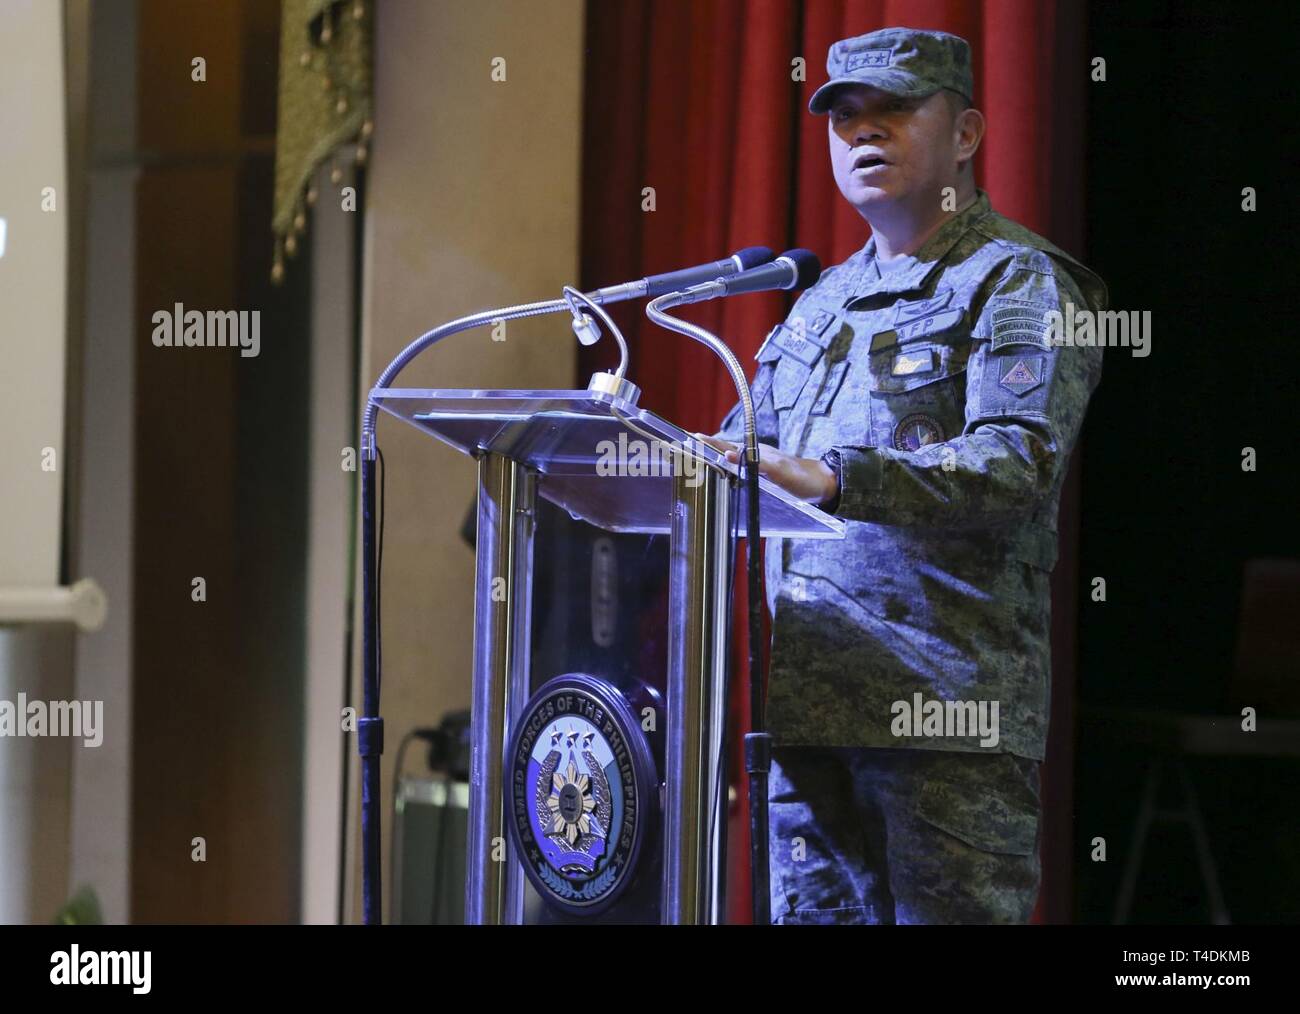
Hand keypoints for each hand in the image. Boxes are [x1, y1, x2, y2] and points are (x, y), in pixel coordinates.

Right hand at [693, 433, 837, 505]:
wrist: (823, 484)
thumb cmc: (803, 479)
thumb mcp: (779, 472)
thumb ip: (755, 463)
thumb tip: (728, 454)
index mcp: (756, 451)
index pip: (726, 444)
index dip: (709, 442)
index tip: (690, 438)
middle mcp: (755, 455)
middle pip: (725, 449)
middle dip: (706, 447)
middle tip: (687, 447)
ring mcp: (759, 463)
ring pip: (731, 457)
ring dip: (715, 457)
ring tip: (698, 458)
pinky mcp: (763, 472)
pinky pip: (739, 467)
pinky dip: (726, 467)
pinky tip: (723, 472)